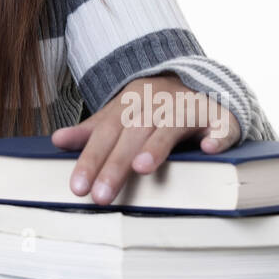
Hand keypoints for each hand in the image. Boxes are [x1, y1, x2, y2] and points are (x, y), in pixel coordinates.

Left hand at [51, 73, 241, 205]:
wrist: (199, 83)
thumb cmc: (154, 109)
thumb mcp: (121, 115)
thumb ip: (92, 131)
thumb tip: (57, 140)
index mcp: (132, 102)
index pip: (107, 131)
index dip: (91, 158)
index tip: (77, 187)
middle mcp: (159, 102)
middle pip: (134, 132)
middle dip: (116, 164)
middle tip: (101, 196)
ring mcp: (190, 107)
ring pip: (170, 127)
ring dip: (157, 146)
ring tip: (141, 168)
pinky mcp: (220, 117)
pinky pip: (221, 126)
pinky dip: (217, 136)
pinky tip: (209, 149)